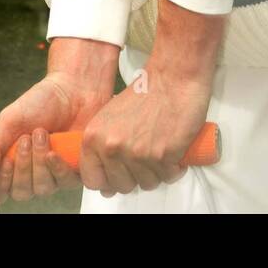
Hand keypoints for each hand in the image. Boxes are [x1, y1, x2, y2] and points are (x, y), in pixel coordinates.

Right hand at [0, 38, 119, 203]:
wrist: (73, 87)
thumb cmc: (40, 101)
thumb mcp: (9, 120)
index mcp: (11, 162)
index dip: (0, 183)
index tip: (6, 161)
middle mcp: (32, 173)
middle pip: (21, 193)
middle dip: (23, 166)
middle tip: (26, 139)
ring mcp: (53, 174)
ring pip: (42, 189)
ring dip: (39, 161)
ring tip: (42, 133)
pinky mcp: (74, 171)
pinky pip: (64, 183)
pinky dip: (57, 167)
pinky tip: (54, 150)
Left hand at [78, 52, 211, 196]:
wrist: (173, 77)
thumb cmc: (144, 94)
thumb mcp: (111, 118)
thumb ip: (104, 149)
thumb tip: (106, 190)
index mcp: (94, 138)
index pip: (92, 180)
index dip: (108, 181)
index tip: (120, 172)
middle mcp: (111, 148)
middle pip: (122, 186)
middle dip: (136, 176)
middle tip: (146, 153)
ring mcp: (136, 153)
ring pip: (147, 184)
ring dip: (156, 171)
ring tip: (160, 146)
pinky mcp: (162, 155)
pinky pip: (168, 177)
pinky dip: (174, 167)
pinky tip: (173, 146)